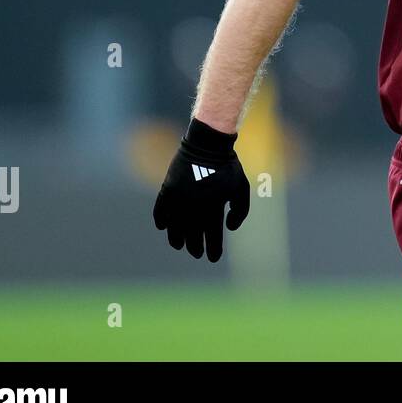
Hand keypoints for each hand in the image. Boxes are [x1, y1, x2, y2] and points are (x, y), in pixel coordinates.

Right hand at [153, 118, 250, 261]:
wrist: (207, 145)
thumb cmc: (227, 168)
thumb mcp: (241, 188)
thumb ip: (240, 211)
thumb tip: (229, 228)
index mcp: (213, 207)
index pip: (213, 236)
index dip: (213, 249)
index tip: (212, 258)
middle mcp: (195, 206)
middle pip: (192, 234)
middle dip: (195, 246)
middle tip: (196, 253)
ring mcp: (179, 198)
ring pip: (174, 226)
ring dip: (176, 238)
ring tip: (178, 245)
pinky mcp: (167, 189)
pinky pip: (160, 210)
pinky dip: (161, 220)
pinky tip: (163, 227)